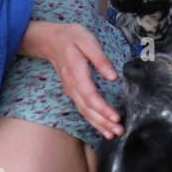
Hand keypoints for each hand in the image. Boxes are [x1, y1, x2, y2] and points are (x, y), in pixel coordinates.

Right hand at [21, 20, 122, 137]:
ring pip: (85, 112)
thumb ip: (100, 59)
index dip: (103, 109)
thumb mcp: (88, 41)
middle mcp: (73, 86)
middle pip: (88, 109)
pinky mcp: (74, 91)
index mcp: (77, 74)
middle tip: (119, 131)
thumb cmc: (72, 37)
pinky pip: (83, 109)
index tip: (116, 117)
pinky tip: (102, 126)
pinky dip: (93, 119)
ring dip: (99, 124)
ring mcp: (72, 90)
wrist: (51, 40)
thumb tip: (113, 77)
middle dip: (103, 122)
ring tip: (113, 134)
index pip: (91, 96)